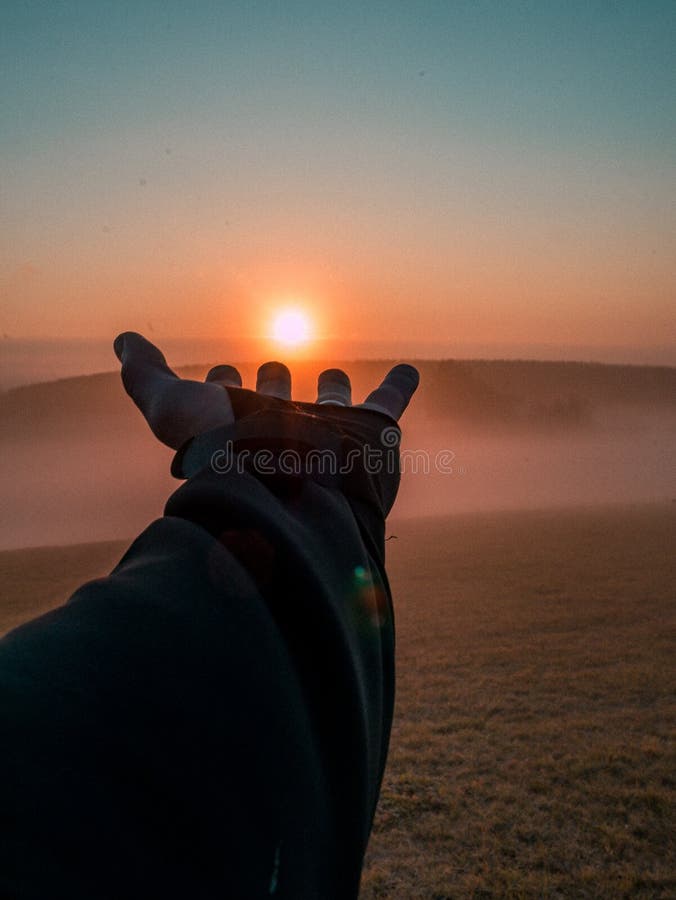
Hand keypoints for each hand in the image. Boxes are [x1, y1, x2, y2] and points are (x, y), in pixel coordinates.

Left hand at [114, 332, 418, 451]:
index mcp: (239, 424)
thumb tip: (123, 341)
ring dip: (335, 388)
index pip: (229, 397)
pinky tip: (409, 371)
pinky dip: (400, 387)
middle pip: (280, 402)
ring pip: (334, 404)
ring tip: (338, 371)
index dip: (223, 380)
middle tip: (275, 366)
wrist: (287, 495)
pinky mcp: (371, 435)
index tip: (221, 369)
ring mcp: (328, 432)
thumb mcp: (171, 408)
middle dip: (276, 383)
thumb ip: (145, 376)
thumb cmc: (222, 454)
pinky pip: (390, 405)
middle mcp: (283, 430)